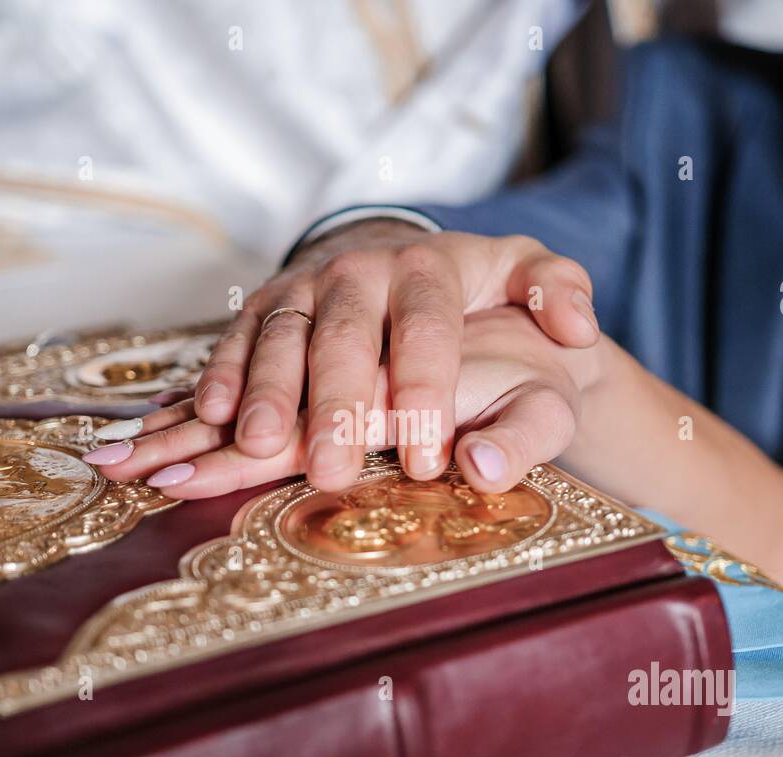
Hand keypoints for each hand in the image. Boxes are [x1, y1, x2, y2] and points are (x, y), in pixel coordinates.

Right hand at [88, 306, 607, 498]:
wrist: (411, 261)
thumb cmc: (475, 288)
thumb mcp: (529, 276)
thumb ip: (559, 293)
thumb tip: (574, 329)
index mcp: (428, 268)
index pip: (426, 329)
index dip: (425, 392)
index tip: (429, 460)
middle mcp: (360, 270)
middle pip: (345, 336)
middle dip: (335, 403)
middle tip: (331, 468)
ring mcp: (307, 287)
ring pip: (282, 337)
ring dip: (264, 391)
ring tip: (256, 445)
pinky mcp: (268, 305)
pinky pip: (237, 338)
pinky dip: (220, 375)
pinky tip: (208, 417)